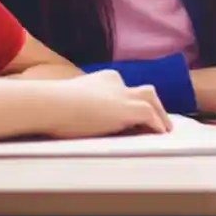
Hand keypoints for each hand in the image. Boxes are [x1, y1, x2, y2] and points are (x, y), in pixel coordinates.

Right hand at [51, 70, 171, 137]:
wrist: (50, 104)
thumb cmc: (50, 107)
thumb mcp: (68, 104)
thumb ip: (78, 108)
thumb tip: (72, 122)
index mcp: (101, 79)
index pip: (124, 89)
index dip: (130, 102)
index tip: (134, 116)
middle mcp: (115, 82)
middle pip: (142, 91)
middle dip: (152, 104)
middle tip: (157, 120)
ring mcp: (122, 94)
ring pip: (151, 99)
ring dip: (160, 114)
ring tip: (165, 129)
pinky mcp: (127, 108)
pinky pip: (150, 116)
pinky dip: (156, 125)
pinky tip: (159, 135)